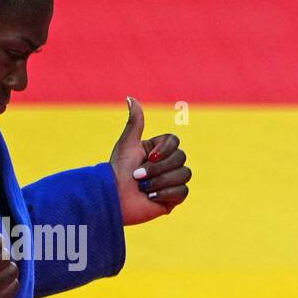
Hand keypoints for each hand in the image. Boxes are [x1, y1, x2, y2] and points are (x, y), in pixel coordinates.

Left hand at [109, 96, 191, 225]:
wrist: (114, 198)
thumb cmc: (118, 170)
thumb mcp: (127, 143)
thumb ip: (134, 121)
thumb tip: (130, 97)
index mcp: (158, 150)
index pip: (176, 142)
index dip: (165, 149)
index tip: (148, 156)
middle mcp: (167, 164)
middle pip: (181, 158)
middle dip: (158, 168)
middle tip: (138, 176)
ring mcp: (171, 182)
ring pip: (184, 174)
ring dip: (159, 181)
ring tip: (142, 188)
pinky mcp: (173, 199)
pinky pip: (182, 192)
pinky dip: (165, 194)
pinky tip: (150, 197)